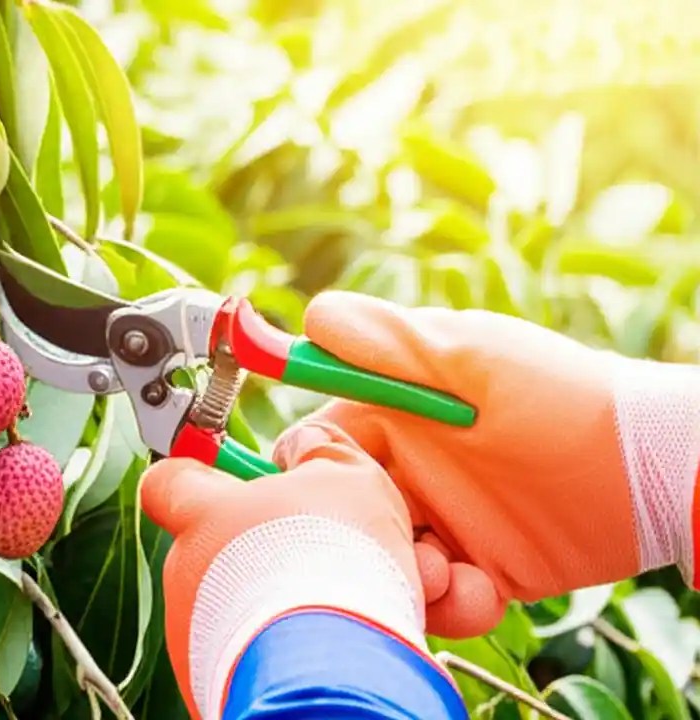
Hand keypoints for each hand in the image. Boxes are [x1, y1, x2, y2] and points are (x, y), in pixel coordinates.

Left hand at [142, 425, 430, 719]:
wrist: (329, 670)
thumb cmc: (334, 565)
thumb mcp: (347, 479)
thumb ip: (319, 452)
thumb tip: (304, 445)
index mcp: (201, 515)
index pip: (167, 481)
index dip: (195, 475)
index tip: (223, 476)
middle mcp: (184, 573)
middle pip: (209, 549)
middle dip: (256, 553)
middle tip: (311, 559)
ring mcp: (191, 632)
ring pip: (226, 606)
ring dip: (268, 604)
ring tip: (325, 612)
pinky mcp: (206, 682)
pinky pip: (238, 654)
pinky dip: (272, 652)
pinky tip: (315, 652)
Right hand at [277, 290, 699, 637]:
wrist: (650, 470)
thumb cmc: (558, 397)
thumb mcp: (470, 358)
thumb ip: (388, 341)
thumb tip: (311, 318)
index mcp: (396, 417)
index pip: (321, 446)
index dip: (306, 471)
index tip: (311, 495)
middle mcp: (412, 472)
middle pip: (343, 515)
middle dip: (354, 539)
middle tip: (393, 542)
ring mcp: (444, 523)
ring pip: (383, 564)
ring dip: (399, 578)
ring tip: (443, 573)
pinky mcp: (479, 570)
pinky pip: (437, 599)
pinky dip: (448, 604)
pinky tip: (480, 590)